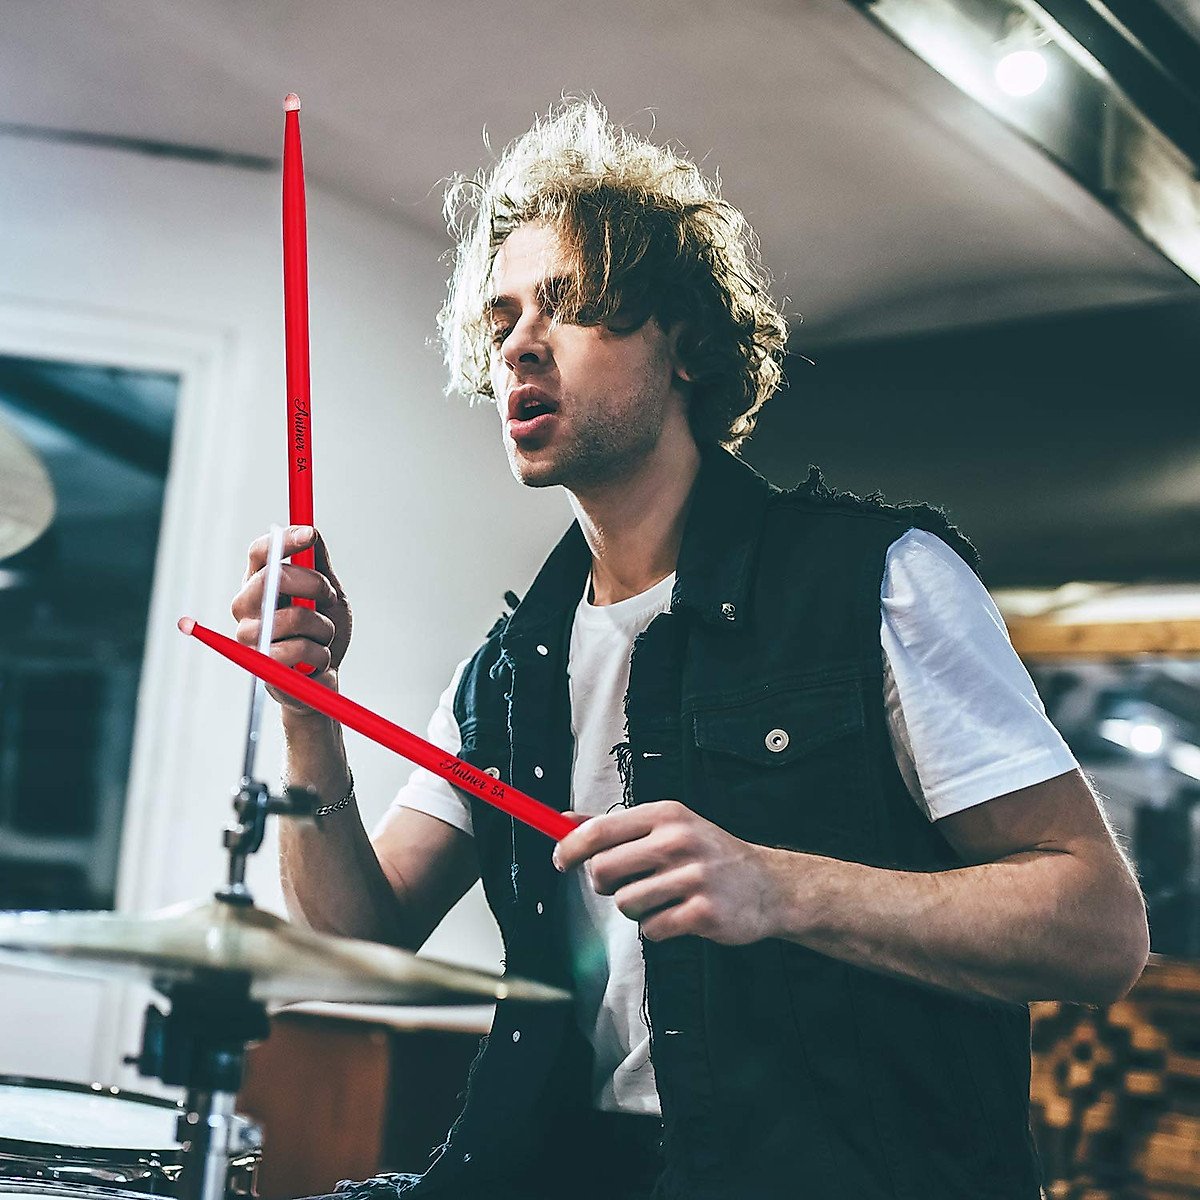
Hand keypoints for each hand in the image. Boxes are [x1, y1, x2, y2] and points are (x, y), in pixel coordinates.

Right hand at [230, 525, 352, 712]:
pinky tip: (316, 660)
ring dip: (324, 627)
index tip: (310, 535)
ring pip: (295, 616)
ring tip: (322, 638)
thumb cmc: (322, 633)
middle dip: (314, 583)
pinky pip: (301, 649)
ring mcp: (249, 636)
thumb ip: (319, 564)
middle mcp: (246, 607)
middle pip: (273, 577)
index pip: (260, 552)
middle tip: (328, 596)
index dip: (284, 539)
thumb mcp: (328, 595)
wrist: (323, 678)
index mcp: (259, 585)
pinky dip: (321, 653)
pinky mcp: (261, 665)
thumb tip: (313, 531)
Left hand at [552, 800, 782, 944]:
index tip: (561, 860)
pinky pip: (652, 929)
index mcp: (666, 815)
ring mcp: (692, 878)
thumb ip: (616, 825)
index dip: (570, 847)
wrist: (768, 885)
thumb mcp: (668, 825)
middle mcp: (678, 842)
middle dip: (605, 884)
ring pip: (625, 903)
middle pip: (604, 870)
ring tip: (660, 899)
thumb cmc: (709, 854)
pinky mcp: (702, 913)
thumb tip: (564, 820)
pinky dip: (657, 927)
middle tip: (623, 883)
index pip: (600, 830)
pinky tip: (678, 915)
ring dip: (635, 908)